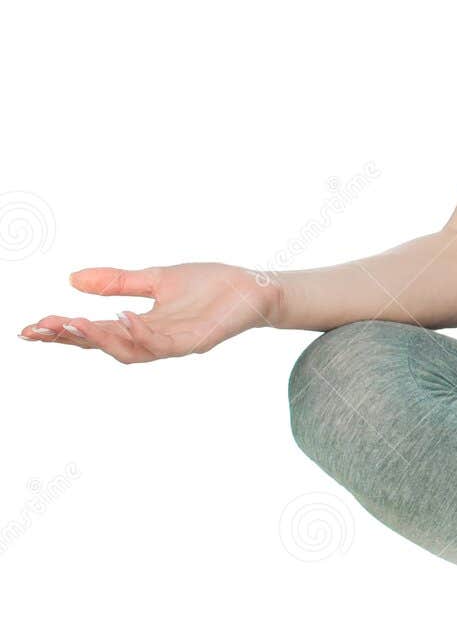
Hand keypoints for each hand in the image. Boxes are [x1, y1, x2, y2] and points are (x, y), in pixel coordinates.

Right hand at [17, 263, 280, 362]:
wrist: (254, 288)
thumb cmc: (210, 285)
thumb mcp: (157, 278)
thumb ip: (118, 282)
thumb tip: (72, 279)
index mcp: (141, 325)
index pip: (95, 333)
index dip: (62, 333)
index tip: (29, 328)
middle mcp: (153, 340)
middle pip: (104, 346)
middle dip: (71, 339)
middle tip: (39, 330)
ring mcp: (174, 344)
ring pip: (129, 350)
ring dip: (100, 338)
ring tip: (73, 323)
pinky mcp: (197, 342)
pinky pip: (164, 344)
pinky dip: (141, 332)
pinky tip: (124, 316)